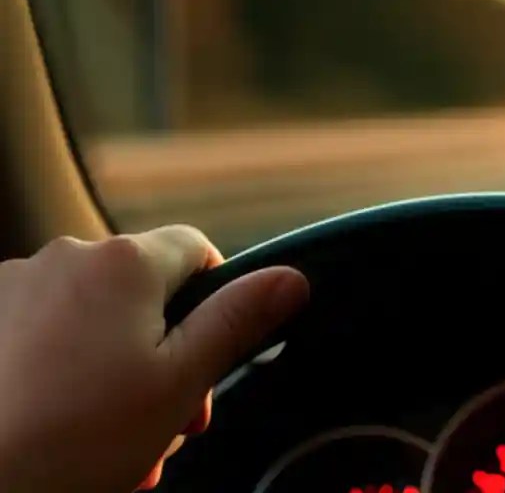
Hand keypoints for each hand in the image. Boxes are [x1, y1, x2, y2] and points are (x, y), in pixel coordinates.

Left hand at [0, 226, 308, 492]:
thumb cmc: (73, 440)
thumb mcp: (181, 381)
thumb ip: (238, 320)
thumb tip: (291, 278)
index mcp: (124, 263)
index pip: (197, 250)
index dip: (219, 300)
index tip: (213, 354)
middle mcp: (65, 258)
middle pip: (144, 293)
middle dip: (167, 353)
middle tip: (170, 419)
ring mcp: (12, 288)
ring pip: (94, 319)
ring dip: (116, 368)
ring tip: (115, 438)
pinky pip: (43, 333)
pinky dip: (64, 371)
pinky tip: (67, 425)